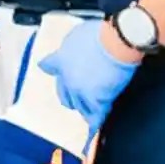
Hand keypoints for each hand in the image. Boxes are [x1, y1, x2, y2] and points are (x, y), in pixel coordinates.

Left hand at [37, 19, 140, 145]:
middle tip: (79, 99)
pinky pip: (95, 115)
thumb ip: (71, 46)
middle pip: (64, 93)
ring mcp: (80, 90)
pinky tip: (94, 129)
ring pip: (79, 105)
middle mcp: (66, 77)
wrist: (115, 42)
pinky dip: (95, 122)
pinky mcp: (96, 99)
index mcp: (61, 58)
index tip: (50, 71)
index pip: (49, 66)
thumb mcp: (78, 33)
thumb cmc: (101, 34)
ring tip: (90, 114)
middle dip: (70, 97)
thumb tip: (73, 50)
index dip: (52, 70)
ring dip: (84, 109)